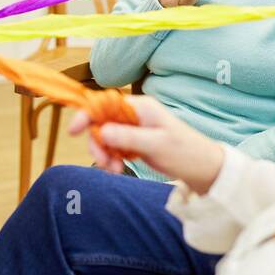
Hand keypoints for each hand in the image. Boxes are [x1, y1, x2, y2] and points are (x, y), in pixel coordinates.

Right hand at [68, 95, 223, 193]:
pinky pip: (113, 148)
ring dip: (104, 154)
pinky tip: (118, 169)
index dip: (87, 115)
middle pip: (101, 123)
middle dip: (98, 143)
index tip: (73, 131)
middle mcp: (133, 114)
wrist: (201, 168)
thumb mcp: (155, 144)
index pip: (105, 104)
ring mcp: (133, 128)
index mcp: (140, 107)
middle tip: (104, 163)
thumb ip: (127, 136)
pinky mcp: (133, 142)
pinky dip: (111, 159)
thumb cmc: (184, 152)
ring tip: (115, 170)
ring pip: (105, 137)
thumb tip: (101, 131)